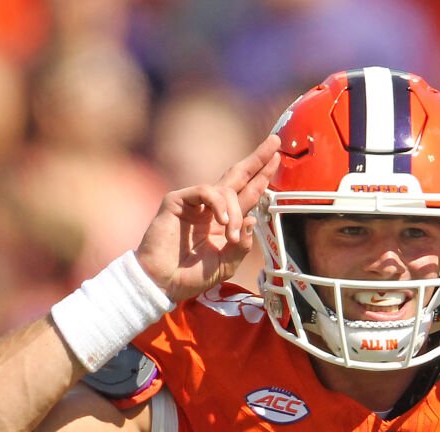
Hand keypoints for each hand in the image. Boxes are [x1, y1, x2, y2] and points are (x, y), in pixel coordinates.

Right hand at [135, 134, 282, 303]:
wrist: (162, 282)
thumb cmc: (190, 276)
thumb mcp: (226, 265)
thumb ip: (242, 245)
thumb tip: (253, 218)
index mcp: (224, 220)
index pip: (248, 193)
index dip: (262, 177)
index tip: (277, 158)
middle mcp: (211, 207)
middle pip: (238, 176)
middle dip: (257, 159)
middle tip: (274, 142)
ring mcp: (194, 202)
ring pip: (225, 189)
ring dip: (235, 210)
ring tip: (231, 234)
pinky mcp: (177, 201)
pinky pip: (205, 191)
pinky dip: (218, 204)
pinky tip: (222, 220)